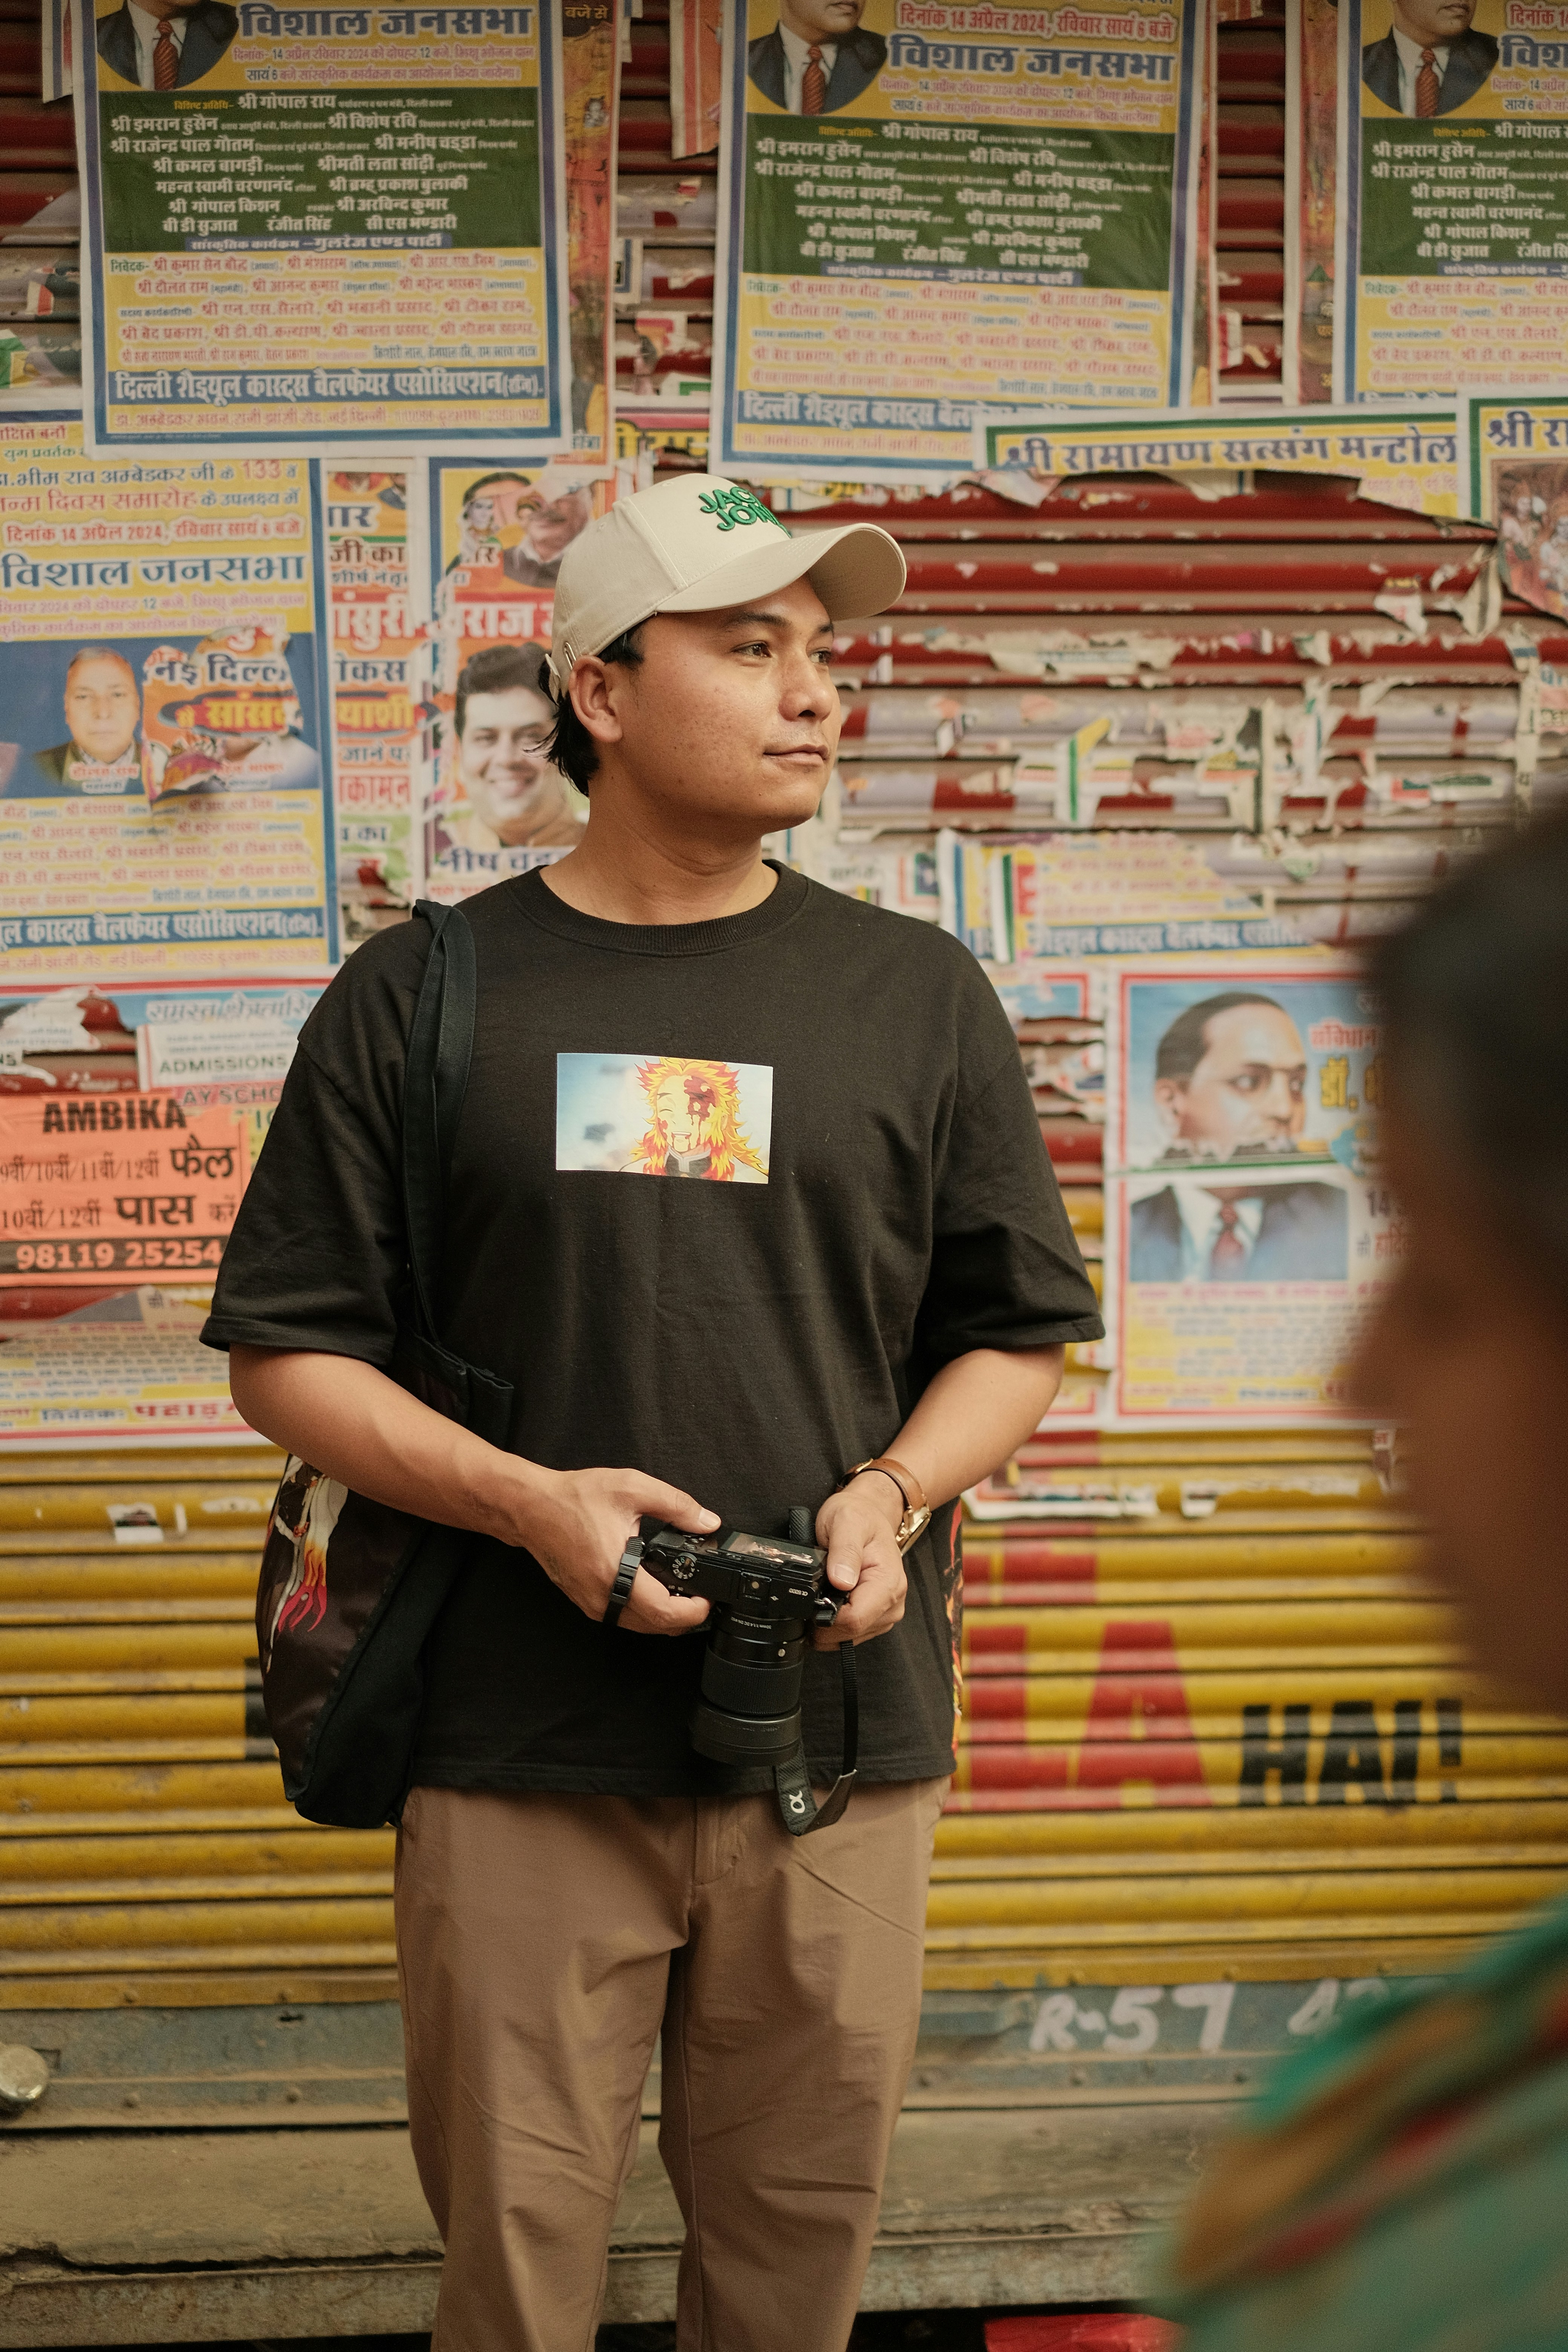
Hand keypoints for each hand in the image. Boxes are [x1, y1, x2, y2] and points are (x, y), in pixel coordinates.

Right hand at [508, 1466, 714, 1635]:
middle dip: (686, 1618)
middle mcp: (602, 1596)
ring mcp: (592, 1603)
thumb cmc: (574, 1498)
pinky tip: (653, 1590)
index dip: (695, 1611)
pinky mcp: (586, 1602)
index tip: (709, 1598)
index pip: (665, 1612)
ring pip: (640, 1627)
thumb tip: (708, 1522)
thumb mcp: (632, 1488)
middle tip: (701, 1596)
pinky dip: (644, 1612)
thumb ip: (676, 1505)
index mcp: (616, 1572)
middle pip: (656, 1627)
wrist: (532, 1508)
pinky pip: (623, 1618)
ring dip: (665, 1616)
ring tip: (681, 1592)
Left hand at [812, 1473, 906, 1648]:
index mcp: (888, 1582)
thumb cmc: (859, 1516)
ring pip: (850, 1637)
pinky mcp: (878, 1616)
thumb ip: (844, 1551)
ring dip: (829, 1625)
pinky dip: (835, 1624)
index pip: (855, 1619)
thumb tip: (840, 1581)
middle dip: (824, 1622)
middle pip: (851, 1632)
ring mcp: (887, 1611)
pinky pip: (852, 1633)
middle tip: (810, 1596)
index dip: (826, 1617)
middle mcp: (893, 1601)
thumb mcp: (846, 1521)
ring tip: (821, 1595)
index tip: (809, 1603)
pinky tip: (829, 1603)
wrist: (869, 1514)